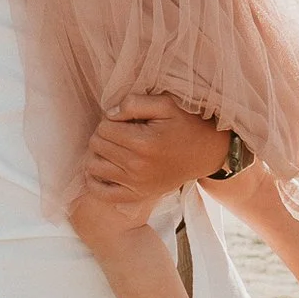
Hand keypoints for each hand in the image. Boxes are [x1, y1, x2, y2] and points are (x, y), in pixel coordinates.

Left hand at [81, 96, 229, 205]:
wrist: (205, 153)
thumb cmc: (185, 125)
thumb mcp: (165, 104)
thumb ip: (135, 102)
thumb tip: (109, 113)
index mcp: (143, 142)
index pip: (103, 127)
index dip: (110, 119)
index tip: (124, 119)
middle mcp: (137, 166)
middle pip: (96, 145)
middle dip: (104, 134)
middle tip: (120, 131)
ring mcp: (135, 184)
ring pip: (93, 166)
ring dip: (98, 154)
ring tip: (112, 147)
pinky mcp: (136, 195)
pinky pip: (102, 193)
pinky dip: (95, 182)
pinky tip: (103, 168)